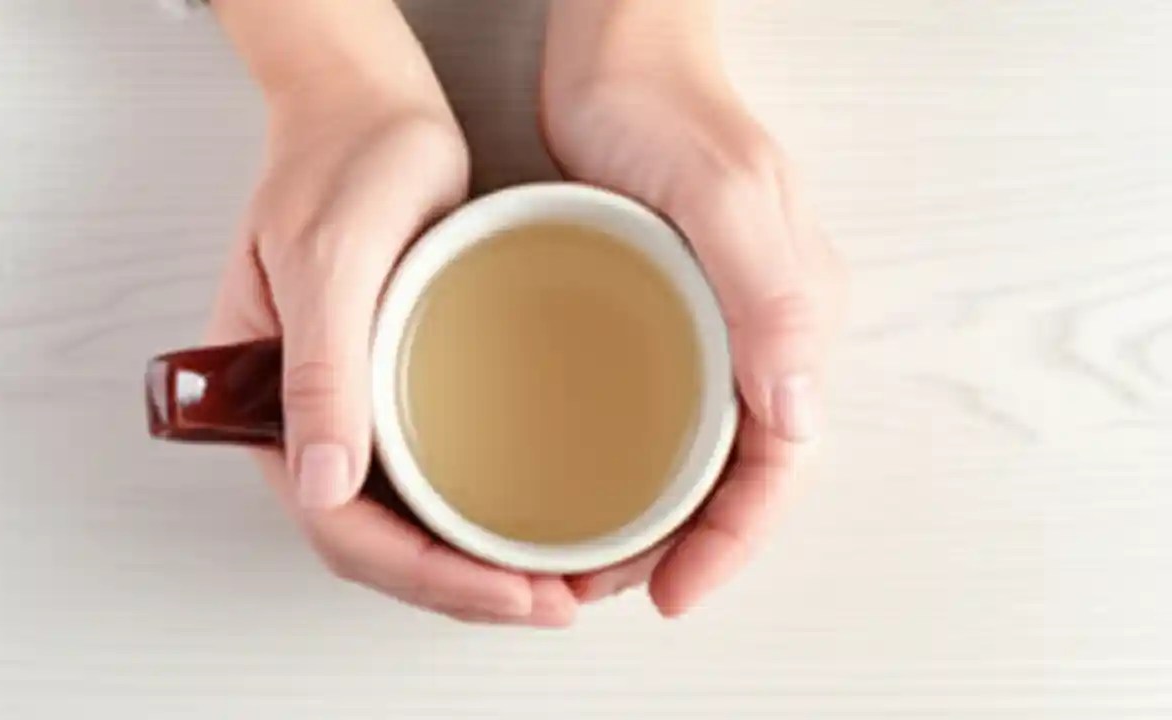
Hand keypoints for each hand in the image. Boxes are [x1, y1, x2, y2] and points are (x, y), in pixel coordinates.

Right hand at [206, 2, 576, 625]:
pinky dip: (477, 512)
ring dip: (474, 564)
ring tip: (555, 579)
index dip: (428, 578)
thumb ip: (319, 369)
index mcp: (268, 402)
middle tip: (556, 598)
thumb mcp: (329, 260)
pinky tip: (531, 520)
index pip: (342, 527)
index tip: (514, 593)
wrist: (371, 108)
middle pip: (379, 544)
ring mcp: (353, 407)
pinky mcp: (395, 386)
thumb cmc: (342, 163)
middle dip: (464, 587)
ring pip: (407, 521)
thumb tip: (322, 483)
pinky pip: (431, 475)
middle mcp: (312, 419)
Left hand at [542, 0, 845, 615]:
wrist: (617, 50)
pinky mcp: (671, 314)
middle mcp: (764, 335)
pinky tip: (578, 484)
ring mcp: (717, 327)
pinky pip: (665, 416)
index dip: (734, 540)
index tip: (673, 590)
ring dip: (656, 521)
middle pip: (742, 474)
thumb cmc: (664, 106)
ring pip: (701, 456)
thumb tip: (801, 417)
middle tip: (609, 589)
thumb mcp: (719, 192)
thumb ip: (767, 296)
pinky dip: (631, 467)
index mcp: (793, 320)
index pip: (781, 463)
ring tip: (587, 559)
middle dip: (690, 548)